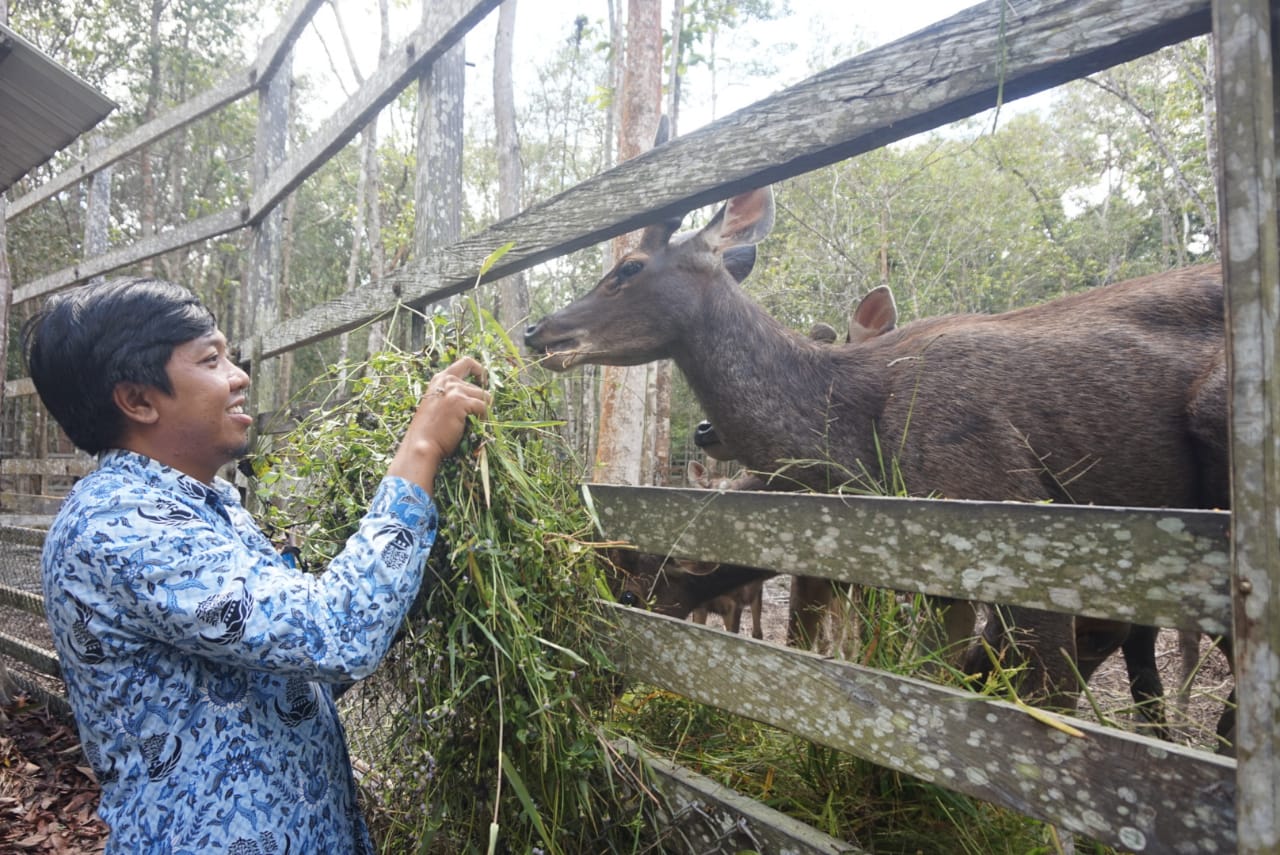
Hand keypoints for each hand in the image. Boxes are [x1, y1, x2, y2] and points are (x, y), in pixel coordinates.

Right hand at [387, 356, 489, 493]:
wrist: (421, 445)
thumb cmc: (430, 430)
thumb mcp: (438, 403)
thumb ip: (452, 394)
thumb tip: (480, 396)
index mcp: (440, 378)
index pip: (466, 362)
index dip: (480, 370)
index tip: (484, 381)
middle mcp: (447, 380)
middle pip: (479, 387)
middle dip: (481, 403)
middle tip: (473, 419)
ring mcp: (454, 390)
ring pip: (485, 397)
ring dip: (483, 412)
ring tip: (469, 424)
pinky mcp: (461, 402)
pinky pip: (484, 407)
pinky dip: (483, 418)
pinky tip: (471, 426)